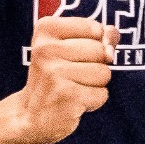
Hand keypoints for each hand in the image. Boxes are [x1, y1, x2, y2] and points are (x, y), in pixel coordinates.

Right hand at [16, 16, 116, 143]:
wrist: (31, 115)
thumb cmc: (56, 76)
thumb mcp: (70, 47)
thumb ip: (97, 35)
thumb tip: (113, 34)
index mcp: (46, 28)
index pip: (96, 28)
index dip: (95, 45)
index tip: (74, 56)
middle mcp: (46, 48)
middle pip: (101, 51)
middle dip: (96, 66)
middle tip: (71, 76)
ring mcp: (55, 72)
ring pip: (104, 73)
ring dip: (95, 85)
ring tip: (73, 88)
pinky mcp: (66, 95)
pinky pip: (102, 94)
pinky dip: (93, 101)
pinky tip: (74, 101)